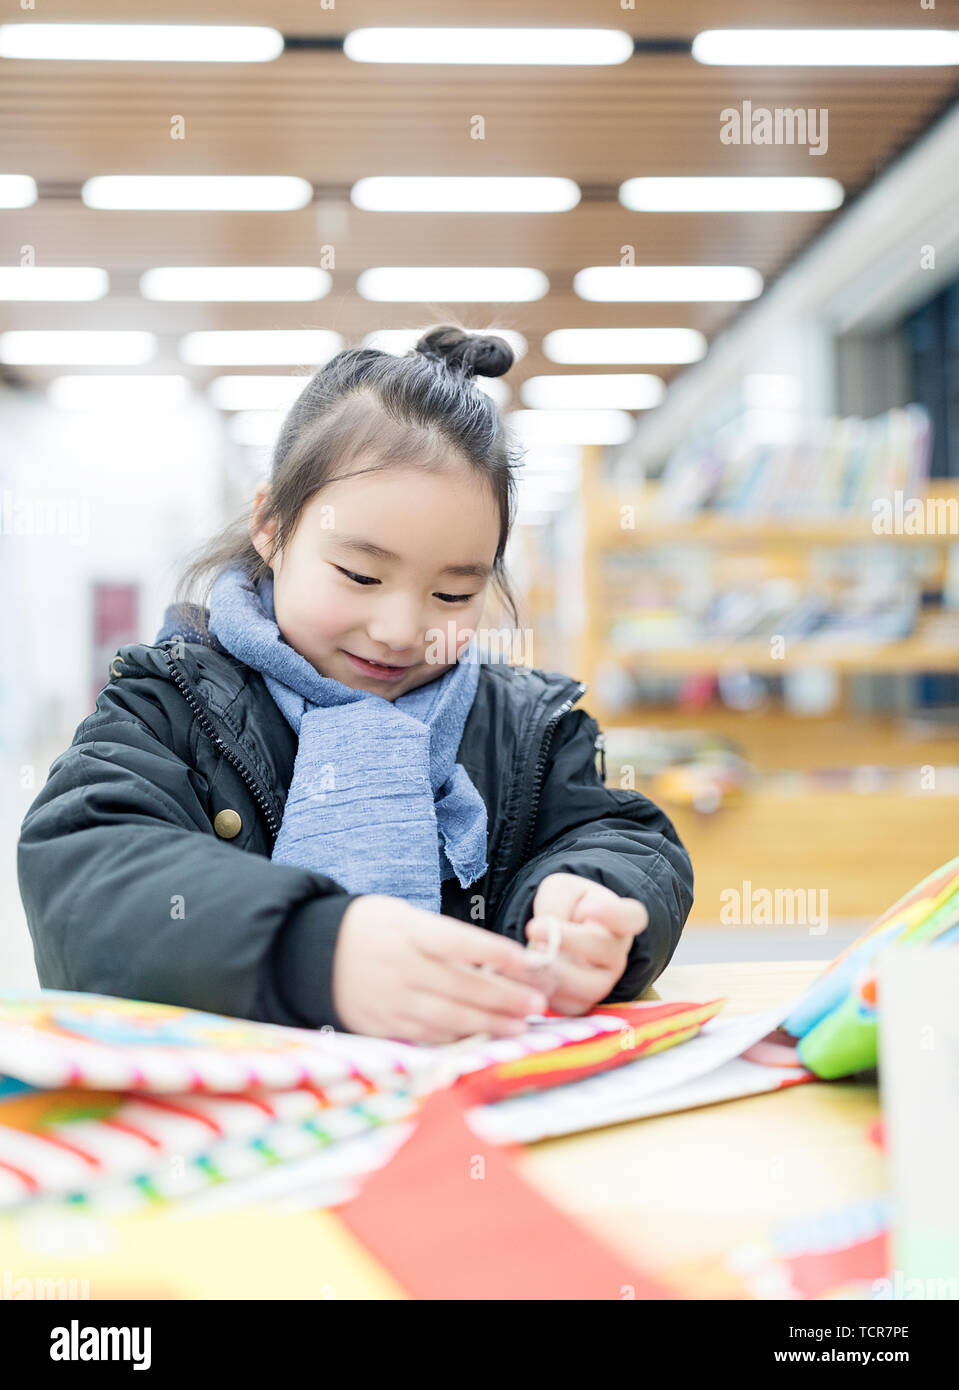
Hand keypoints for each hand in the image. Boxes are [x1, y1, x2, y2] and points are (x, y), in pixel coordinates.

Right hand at [332, 894, 549, 1042]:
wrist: (310, 953)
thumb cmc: (369, 928)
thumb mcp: (402, 916)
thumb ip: (442, 937)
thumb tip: (493, 958)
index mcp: (408, 932)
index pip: (460, 942)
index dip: (496, 954)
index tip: (529, 962)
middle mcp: (401, 966)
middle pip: (461, 985)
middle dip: (504, 997)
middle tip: (537, 1003)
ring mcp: (391, 999)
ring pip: (448, 1016)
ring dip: (488, 1023)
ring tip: (519, 1027)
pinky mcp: (382, 1025)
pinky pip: (427, 1035)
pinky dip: (458, 1037)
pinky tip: (483, 1037)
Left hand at [524, 873, 648, 1015]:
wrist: (555, 937)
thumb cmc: (565, 908)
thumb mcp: (560, 891)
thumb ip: (556, 903)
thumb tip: (548, 928)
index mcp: (621, 920)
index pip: (632, 916)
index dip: (614, 914)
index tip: (589, 907)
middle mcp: (617, 954)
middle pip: (605, 950)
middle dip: (568, 940)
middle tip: (534, 928)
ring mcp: (603, 983)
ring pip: (587, 986)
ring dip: (553, 970)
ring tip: (527, 954)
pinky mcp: (581, 1004)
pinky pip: (565, 1005)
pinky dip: (542, 991)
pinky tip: (522, 974)